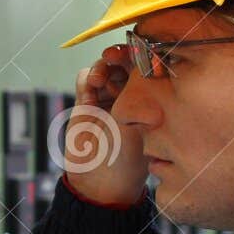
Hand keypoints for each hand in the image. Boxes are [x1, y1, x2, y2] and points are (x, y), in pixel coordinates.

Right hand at [62, 44, 147, 208]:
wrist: (100, 181)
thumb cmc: (129, 158)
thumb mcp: (143, 123)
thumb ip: (144, 93)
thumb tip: (147, 60)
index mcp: (149, 98)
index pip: (147, 66)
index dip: (141, 54)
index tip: (138, 52)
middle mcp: (128, 95)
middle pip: (124, 61)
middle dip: (119, 54)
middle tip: (114, 55)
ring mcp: (106, 97)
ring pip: (104, 67)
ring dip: (102, 66)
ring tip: (100, 77)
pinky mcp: (85, 103)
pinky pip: (84, 79)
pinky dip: (86, 77)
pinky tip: (90, 87)